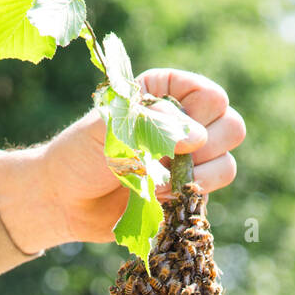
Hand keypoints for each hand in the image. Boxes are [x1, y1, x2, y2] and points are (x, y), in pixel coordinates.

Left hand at [0, 68, 245, 253]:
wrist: (63, 200)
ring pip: (227, 165)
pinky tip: (159, 199)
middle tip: (169, 160)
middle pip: (231, 127)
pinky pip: (208, 195)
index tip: (165, 130)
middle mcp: (183, 124)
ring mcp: (187, 161)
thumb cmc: (79, 155)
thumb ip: (153, 127)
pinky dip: (189, 199)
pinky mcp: (183, 194)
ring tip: (159, 184)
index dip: (198, 115)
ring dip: (198, 178)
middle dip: (206, 148)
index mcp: (165, 94)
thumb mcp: (110, 129)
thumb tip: (198, 138)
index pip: (210, 96)